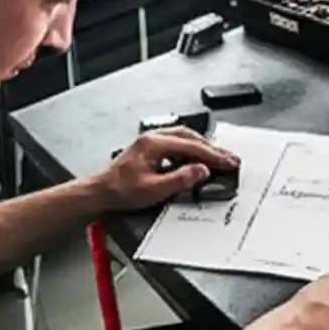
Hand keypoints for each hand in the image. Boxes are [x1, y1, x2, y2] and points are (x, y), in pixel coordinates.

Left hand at [98, 127, 238, 211]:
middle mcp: (152, 138)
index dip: (213, 156)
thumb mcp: (154, 190)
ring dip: (201, 147)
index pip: (192, 146)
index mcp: (154, 144)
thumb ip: (180, 179)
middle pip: (190, 137)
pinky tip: (195, 157)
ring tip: (217, 157)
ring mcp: (149, 142)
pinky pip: (175, 143)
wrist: (100, 192)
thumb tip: (202, 170)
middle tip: (228, 158)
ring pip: (183, 137)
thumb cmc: (120, 191)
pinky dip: (190, 149)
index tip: (229, 162)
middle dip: (211, 148)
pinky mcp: (148, 149)